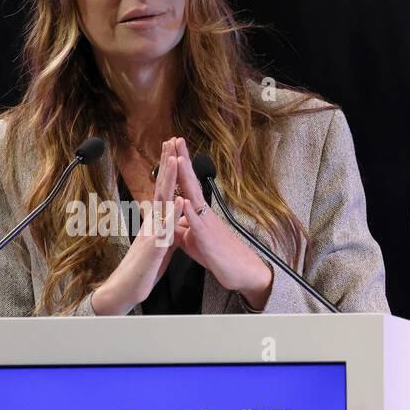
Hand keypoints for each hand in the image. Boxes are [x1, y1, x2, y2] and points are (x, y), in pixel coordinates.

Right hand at [90, 138, 182, 315]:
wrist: (125, 290)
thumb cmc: (143, 269)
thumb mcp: (161, 246)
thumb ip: (168, 230)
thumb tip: (175, 218)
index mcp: (156, 222)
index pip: (163, 191)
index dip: (168, 171)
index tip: (173, 149)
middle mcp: (152, 223)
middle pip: (160, 189)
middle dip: (166, 165)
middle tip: (170, 141)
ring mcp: (152, 234)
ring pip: (161, 203)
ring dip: (167, 182)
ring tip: (173, 161)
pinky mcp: (154, 249)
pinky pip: (164, 231)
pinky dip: (171, 216)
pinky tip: (178, 203)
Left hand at [168, 138, 272, 308]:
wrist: (239, 271)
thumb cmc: (216, 254)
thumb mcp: (192, 239)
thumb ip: (180, 227)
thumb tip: (169, 219)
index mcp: (197, 212)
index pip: (185, 184)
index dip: (177, 167)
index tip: (171, 147)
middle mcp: (203, 212)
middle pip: (190, 182)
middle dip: (182, 161)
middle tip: (175, 139)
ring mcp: (206, 223)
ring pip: (194, 196)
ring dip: (185, 177)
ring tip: (178, 159)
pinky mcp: (207, 238)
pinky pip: (197, 223)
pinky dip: (188, 211)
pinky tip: (182, 199)